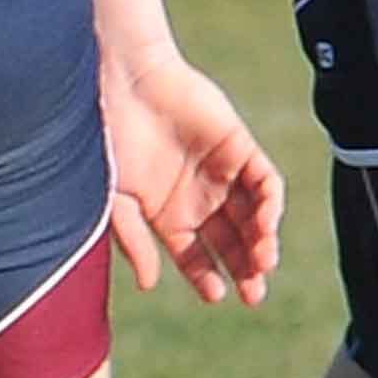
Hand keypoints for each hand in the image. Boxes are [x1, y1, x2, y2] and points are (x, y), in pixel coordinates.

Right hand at [98, 42, 281, 304]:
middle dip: (245, 269)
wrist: (124, 81)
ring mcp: (221, 173)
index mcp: (165, 212)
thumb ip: (133, 240)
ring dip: (261, 242)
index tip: (217, 296)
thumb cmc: (107, 137)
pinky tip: (264, 225)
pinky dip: (270, 206)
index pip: (194, 255)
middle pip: (231, 242)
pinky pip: (265, 183)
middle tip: (254, 293)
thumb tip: (150, 285)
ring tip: (262, 263)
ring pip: (253, 218)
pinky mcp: (240, 148)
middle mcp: (197, 196)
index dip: (207, 277)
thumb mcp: (113, 198)